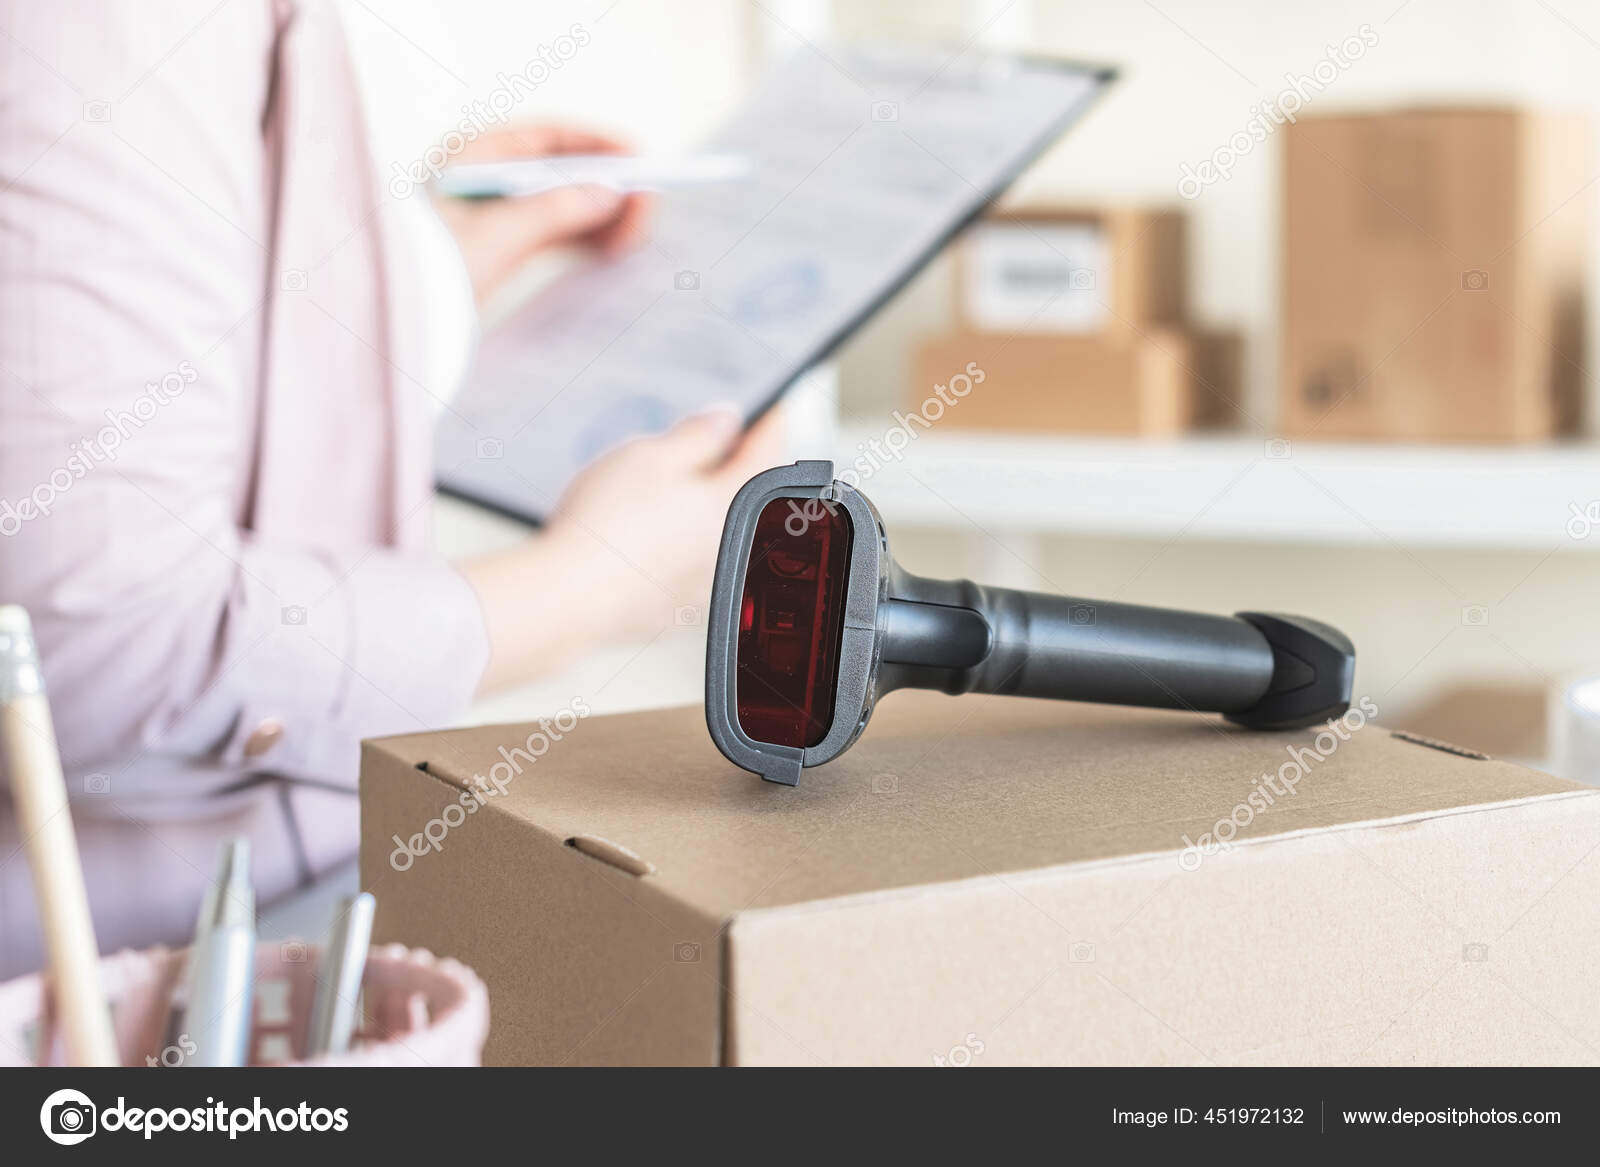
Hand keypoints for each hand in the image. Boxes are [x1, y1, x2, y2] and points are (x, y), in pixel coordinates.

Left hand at [431, 125, 654, 303]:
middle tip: (648, 202)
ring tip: (638, 231)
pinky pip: (556, 233)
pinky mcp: (503, 249)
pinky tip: (614, 247)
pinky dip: (586, 238)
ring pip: (564, 204)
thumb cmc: (431, 270)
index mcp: (471, 156)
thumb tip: (612, 194)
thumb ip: (559, 209)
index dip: (596, 144)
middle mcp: (485, 178)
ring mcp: (496, 213)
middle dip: (607, 186)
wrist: (393, 322)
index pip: (545, 138)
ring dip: (603, 215)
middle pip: (562, 172)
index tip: (637, 157)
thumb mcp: (499, 234)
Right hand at [461, 408, 784, 692]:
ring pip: (718, 529)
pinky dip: (683, 541)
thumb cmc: (606, 527)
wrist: (568, 596)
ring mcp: (704, 581)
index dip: (769, 423)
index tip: (771, 407)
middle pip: (746, 493)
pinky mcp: (676, 604)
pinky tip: (652, 531)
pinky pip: (692, 562)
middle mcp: (728, 547)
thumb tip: (727, 423)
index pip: (767, 452)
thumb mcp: (652, 456)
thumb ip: (698, 436)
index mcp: (731, 505)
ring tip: (672, 485)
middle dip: (735, 465)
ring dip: (706, 506)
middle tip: (718, 440)